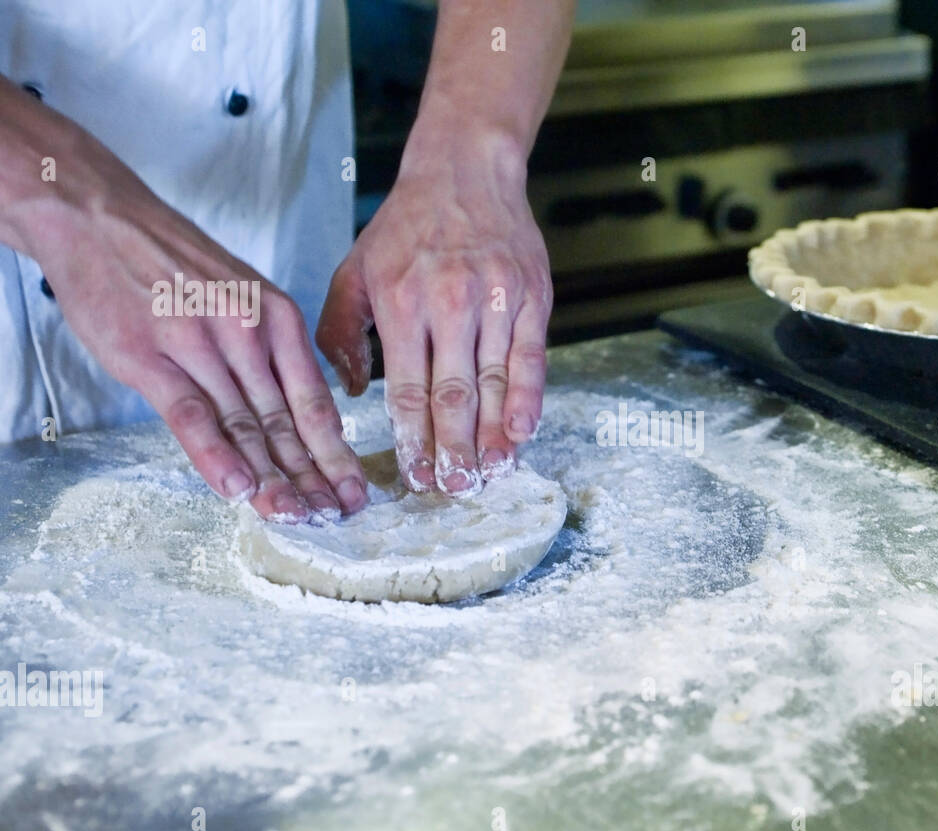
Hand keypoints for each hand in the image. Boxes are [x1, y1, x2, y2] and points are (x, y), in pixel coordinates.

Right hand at [36, 137, 367, 521]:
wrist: (100, 215)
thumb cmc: (174, 264)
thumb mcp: (243, 295)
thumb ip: (269, 352)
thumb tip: (296, 413)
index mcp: (277, 318)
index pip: (315, 400)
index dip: (336, 452)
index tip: (354, 489)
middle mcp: (247, 331)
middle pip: (287, 421)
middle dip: (316, 476)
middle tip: (339, 517)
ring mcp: (199, 343)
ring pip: (246, 425)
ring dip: (274, 478)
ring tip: (298, 517)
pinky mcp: (149, 356)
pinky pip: (192, 415)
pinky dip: (217, 457)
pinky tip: (240, 490)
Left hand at [316, 130, 550, 495]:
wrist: (464, 171)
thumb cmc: (406, 227)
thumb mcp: (355, 270)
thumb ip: (341, 332)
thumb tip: (355, 392)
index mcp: (400, 304)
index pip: (407, 390)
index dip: (413, 440)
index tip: (416, 476)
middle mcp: (448, 304)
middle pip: (453, 397)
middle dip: (453, 451)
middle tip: (455, 488)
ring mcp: (494, 301)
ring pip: (495, 384)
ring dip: (492, 436)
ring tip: (490, 473)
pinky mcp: (531, 297)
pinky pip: (531, 359)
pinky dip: (528, 399)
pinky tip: (522, 432)